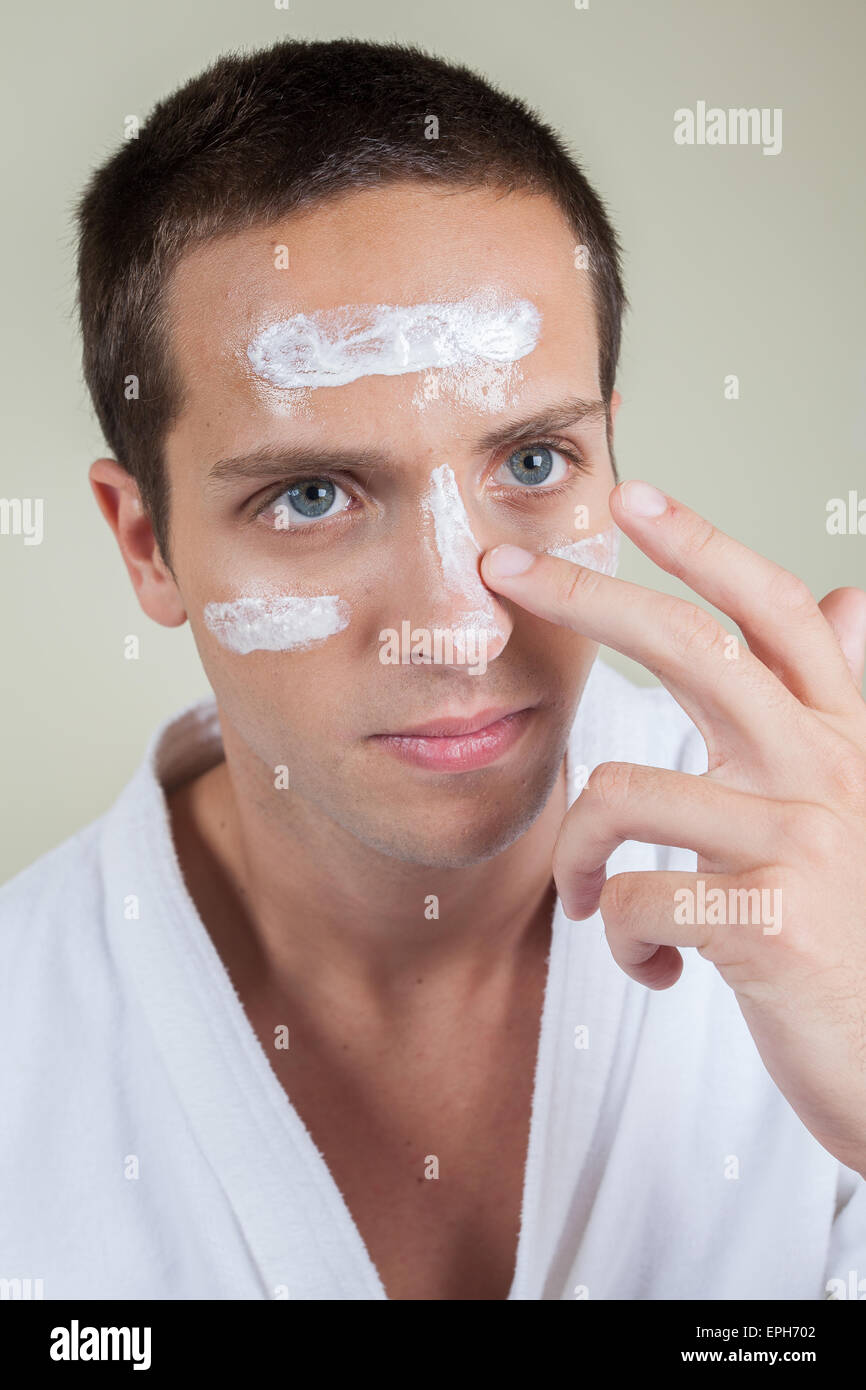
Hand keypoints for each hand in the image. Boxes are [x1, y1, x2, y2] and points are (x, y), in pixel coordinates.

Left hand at [481, 481, 865, 1175]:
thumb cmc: (848, 930)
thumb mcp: (846, 803)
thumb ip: (830, 705)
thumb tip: (848, 599)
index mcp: (834, 738)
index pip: (772, 613)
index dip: (704, 544)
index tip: (631, 493)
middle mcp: (824, 772)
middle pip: (692, 649)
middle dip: (586, 596)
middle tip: (500, 569)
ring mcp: (801, 843)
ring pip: (623, 796)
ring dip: (574, 859)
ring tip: (588, 903)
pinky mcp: (769, 920)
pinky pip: (632, 897)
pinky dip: (618, 935)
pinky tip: (654, 963)